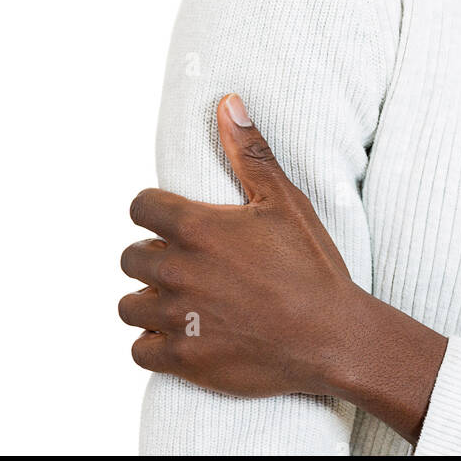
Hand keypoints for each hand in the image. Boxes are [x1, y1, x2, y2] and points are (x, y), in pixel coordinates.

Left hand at [119, 93, 362, 398]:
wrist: (331, 336)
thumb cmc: (311, 265)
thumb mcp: (286, 201)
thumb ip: (250, 152)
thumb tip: (227, 102)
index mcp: (196, 228)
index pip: (140, 207)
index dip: (157, 211)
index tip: (177, 222)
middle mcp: (176, 270)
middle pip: (130, 257)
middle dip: (155, 257)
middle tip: (193, 264)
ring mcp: (175, 318)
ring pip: (129, 306)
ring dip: (151, 301)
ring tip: (185, 301)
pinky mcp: (180, 359)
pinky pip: (139, 350)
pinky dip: (156, 344)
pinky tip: (186, 335)